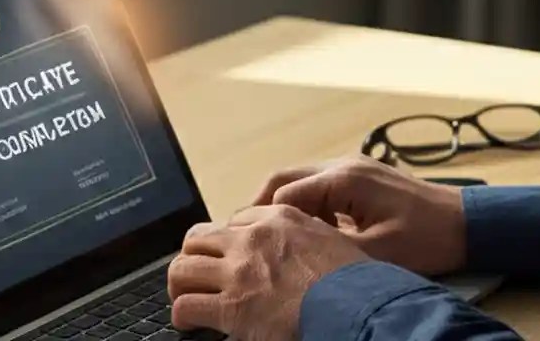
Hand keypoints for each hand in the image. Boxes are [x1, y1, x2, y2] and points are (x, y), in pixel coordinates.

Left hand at [167, 205, 368, 340]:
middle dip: (195, 257)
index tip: (231, 258)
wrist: (356, 304)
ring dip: (182, 284)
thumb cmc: (356, 279)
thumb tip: (297, 250)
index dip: (229, 242)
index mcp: (280, 217)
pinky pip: (187, 306)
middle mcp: (252, 238)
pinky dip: (184, 315)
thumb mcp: (334, 239)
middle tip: (199, 275)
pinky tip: (191, 322)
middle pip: (198, 238)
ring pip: (182, 269)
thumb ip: (307, 236)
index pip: (236, 220)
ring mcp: (238, 272)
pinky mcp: (231, 306)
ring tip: (187, 297)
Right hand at [254, 157, 466, 275]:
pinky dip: (305, 207)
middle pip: (284, 180)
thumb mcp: (374, 253)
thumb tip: (289, 254)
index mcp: (344, 180)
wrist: (468, 224)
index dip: (262, 221)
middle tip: (246, 239)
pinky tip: (308, 235)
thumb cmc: (428, 238)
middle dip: (261, 209)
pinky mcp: (360, 178)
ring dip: (283, 208)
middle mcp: (344, 165)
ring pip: (299, 181)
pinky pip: (319, 187)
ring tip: (273, 240)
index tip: (249, 245)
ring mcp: (352, 168)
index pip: (283, 195)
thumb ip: (327, 248)